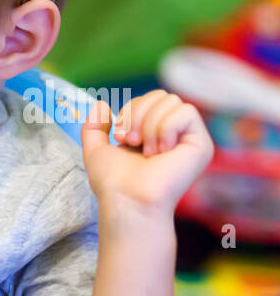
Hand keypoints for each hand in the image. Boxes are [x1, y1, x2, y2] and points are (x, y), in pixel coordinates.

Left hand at [80, 90, 214, 213]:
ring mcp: (190, 139)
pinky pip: (186, 112)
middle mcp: (175, 134)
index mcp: (155, 133)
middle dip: (138, 114)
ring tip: (146, 151)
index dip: (130, 111)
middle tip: (131, 142)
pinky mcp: (201, 145)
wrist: (126, 200)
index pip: (149, 98)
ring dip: (150, 125)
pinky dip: (166, 128)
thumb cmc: (113, 181)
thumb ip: (94, 127)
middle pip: (162, 95)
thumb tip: (100, 104)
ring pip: (173, 101)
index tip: (121, 137)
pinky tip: (161, 151)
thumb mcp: (96, 150)